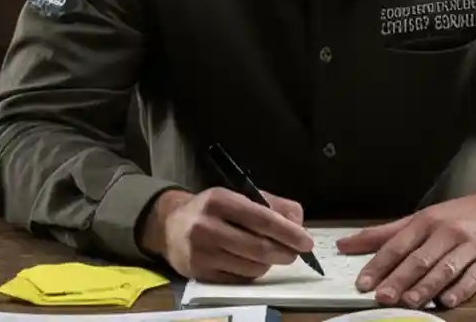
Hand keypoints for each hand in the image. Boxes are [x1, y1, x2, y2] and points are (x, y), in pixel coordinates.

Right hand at [141, 187, 313, 282]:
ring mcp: (201, 252)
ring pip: (251, 266)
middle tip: (295, 254)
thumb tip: (298, 223)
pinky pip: (238, 279)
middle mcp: (207, 226)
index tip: (306, 242)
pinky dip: (252, 273)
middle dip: (284, 252)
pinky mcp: (199, 273)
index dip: (287, 232)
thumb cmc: (213, 209)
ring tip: (270, 255)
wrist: (170, 225)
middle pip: (258, 247)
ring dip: (268, 264)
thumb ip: (273, 205)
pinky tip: (250, 263)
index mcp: (220, 200)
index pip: (261, 219)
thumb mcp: (239, 196)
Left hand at [336, 189, 475, 308]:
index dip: (379, 265)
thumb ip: (383, 235)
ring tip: (409, 302)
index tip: (363, 283)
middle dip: (400, 278)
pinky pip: (474, 276)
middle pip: (419, 258)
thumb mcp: (419, 220)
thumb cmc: (455, 218)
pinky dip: (461, 289)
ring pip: (445, 268)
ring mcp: (470, 246)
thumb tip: (344, 245)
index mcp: (425, 222)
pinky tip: (447, 300)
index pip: (397, 245)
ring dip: (426, 286)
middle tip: (382, 297)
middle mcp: (446, 233)